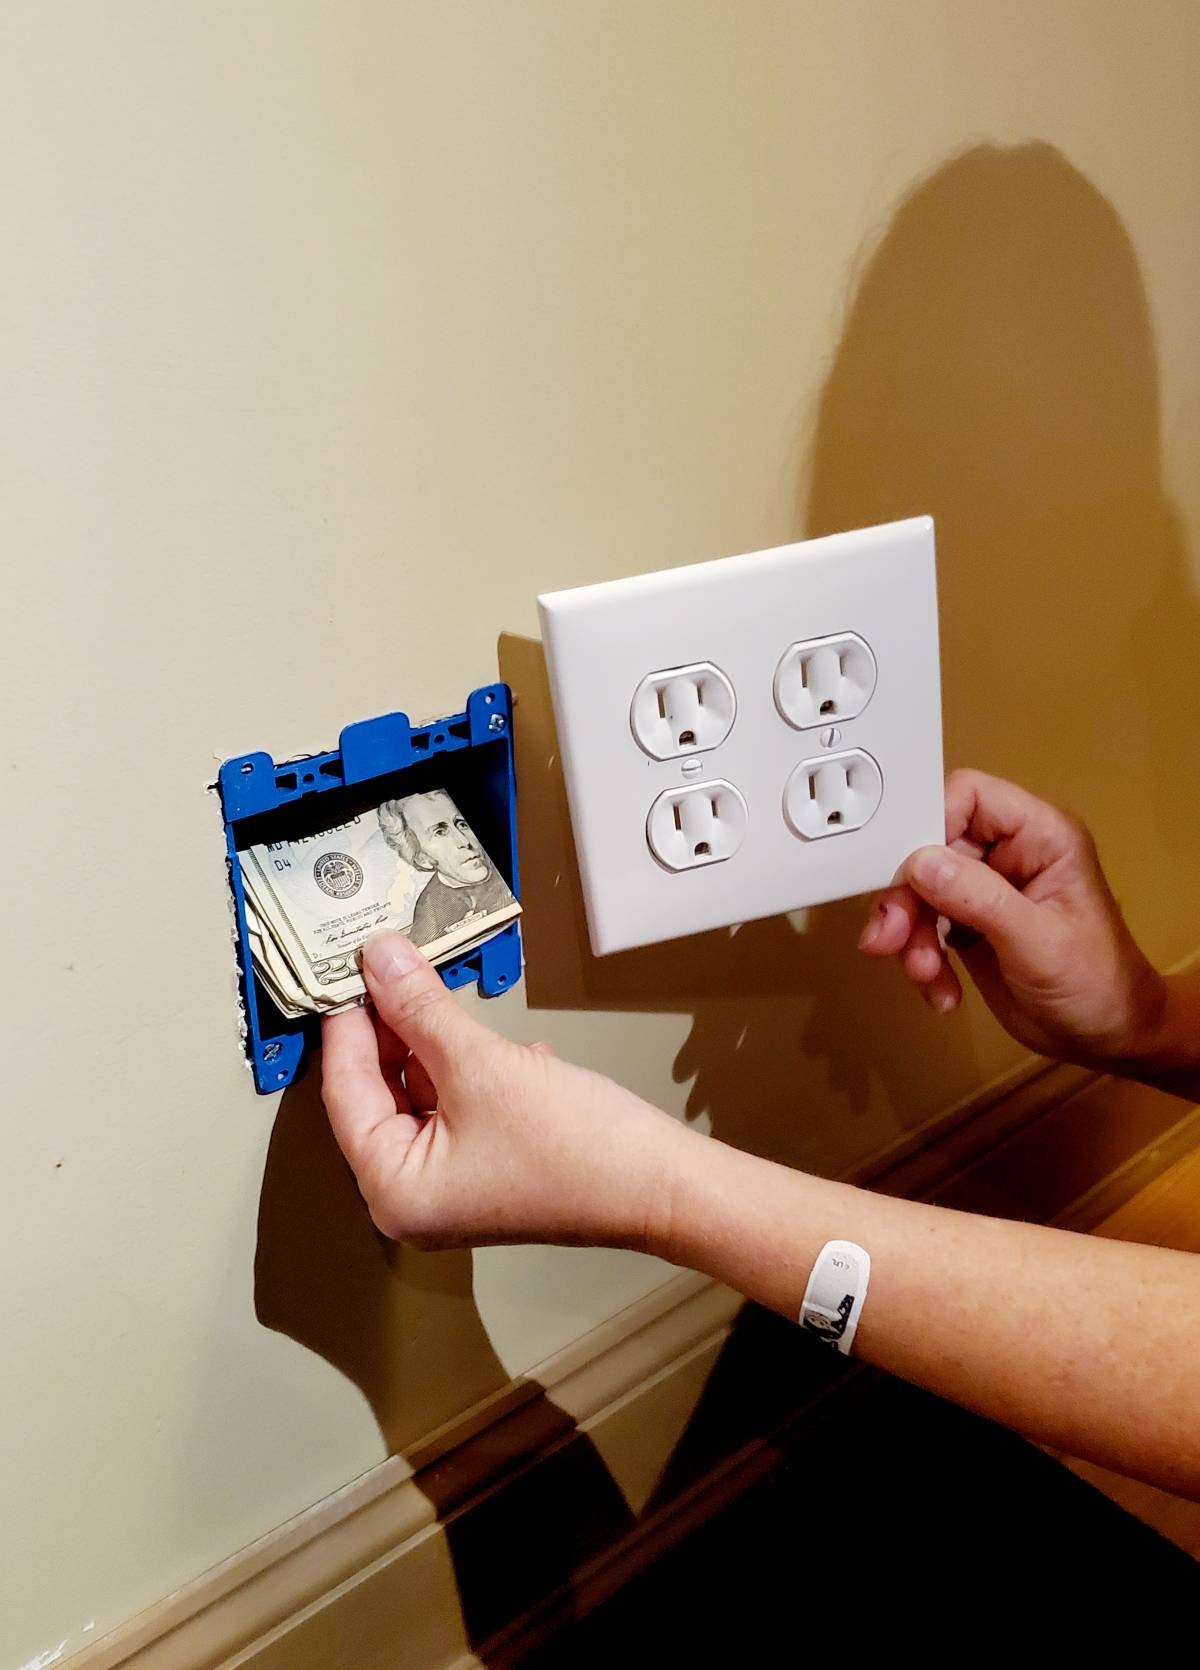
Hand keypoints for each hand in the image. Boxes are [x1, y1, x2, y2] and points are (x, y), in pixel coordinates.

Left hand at [321, 932, 683, 1249]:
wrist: (660, 1185)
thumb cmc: (573, 1146)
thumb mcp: (482, 1063)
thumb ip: (421, 1007)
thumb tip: (379, 959)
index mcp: (393, 1189)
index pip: (345, 1092)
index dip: (347, 1023)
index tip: (349, 968)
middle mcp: (412, 1199)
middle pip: (379, 1094)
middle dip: (394, 1029)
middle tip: (392, 966)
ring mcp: (452, 1188)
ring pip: (421, 1095)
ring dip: (436, 1044)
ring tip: (445, 992)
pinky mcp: (488, 1171)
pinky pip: (458, 1108)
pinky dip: (471, 1069)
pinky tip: (507, 1048)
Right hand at [858, 769, 1166, 1068]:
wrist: (1106, 1038)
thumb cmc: (1098, 983)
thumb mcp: (1039, 941)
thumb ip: (980, 898)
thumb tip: (920, 863)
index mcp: (1039, 836)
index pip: (970, 797)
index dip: (929, 823)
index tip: (904, 870)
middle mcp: (1007, 855)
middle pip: (931, 847)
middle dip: (908, 896)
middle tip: (891, 937)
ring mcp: (984, 890)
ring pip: (919, 890)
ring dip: (910, 934)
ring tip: (925, 973)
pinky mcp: (967, 925)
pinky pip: (924, 927)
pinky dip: (921, 959)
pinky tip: (942, 989)